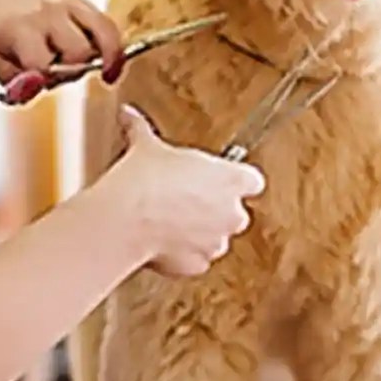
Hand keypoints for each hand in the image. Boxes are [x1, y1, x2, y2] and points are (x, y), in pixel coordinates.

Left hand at [0, 0, 124, 86]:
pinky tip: (110, 70)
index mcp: (20, 27)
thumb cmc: (5, 26)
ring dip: (100, 61)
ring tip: (98, 73)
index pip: (39, 63)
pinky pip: (111, 29)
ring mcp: (71, 5)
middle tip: (60, 72)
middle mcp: (48, 12)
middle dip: (72, 71)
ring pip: (103, 37)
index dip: (43, 80)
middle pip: (78, 52)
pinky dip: (115, 51)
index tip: (40, 84)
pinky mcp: (88, 4)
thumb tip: (32, 91)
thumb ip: (11, 80)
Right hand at [94, 105, 265, 277]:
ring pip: (216, 239)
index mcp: (231, 179)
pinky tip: (162, 242)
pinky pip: (196, 260)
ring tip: (171, 222)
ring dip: (200, 233)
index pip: (252, 181)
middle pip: (236, 213)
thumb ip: (141, 129)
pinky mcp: (197, 265)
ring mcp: (216, 242)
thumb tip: (128, 115)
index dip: (234, 180)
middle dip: (215, 209)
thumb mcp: (145, 145)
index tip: (217, 178)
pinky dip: (183, 254)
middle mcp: (232, 213)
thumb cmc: (145, 181)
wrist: (128, 218)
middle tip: (187, 200)